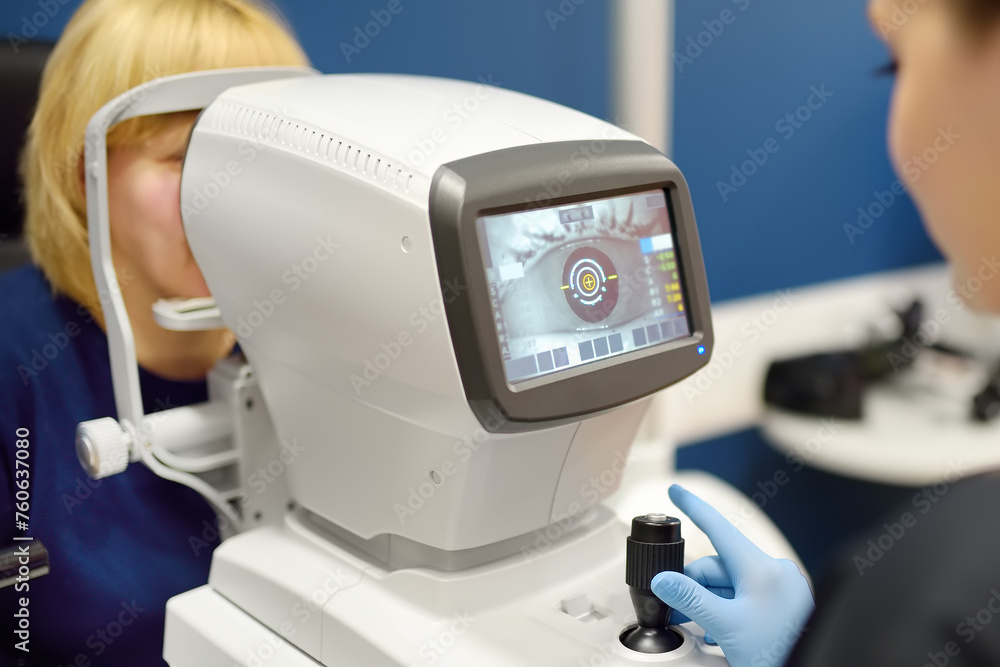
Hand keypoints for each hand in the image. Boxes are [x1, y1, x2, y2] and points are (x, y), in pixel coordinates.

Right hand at [651, 485, 813, 666]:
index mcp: (762, 568)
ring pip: (732, 583)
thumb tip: (663, 579)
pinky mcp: (785, 605)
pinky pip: (747, 596)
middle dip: (695, 585)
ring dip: (710, 602)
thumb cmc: (777, 655)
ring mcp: (782, 588)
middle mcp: (775, 572)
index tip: (676, 491)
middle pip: (720, 565)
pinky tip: (717, 629)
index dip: (693, 506)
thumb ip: (690, 598)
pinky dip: (727, 608)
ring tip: (700, 626)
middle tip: (675, 608)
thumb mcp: (725, 625)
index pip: (718, 527)